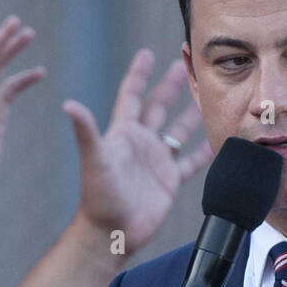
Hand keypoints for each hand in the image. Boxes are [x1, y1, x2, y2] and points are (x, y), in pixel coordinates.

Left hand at [64, 49, 212, 251]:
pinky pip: (191, 162)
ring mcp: (156, 162)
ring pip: (178, 131)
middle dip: (169, 87)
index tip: (148, 54)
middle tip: (184, 66)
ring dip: (190, 115)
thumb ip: (86, 131)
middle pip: (158, 107)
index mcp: (123, 133)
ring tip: (205, 97)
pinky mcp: (169, 181)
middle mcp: (141, 144)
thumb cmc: (98, 198)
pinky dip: (205, 152)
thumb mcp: (94, 160)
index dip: (139, 74)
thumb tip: (68, 104)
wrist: (112, 232)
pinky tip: (218, 142)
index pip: (132, 95)